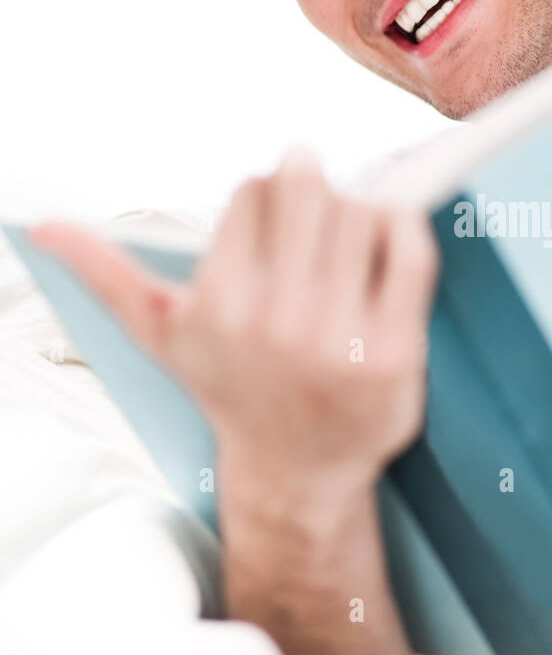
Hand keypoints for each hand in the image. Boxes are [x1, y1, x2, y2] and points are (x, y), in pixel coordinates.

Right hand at [30, 152, 438, 507]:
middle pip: (308, 193)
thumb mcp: (163, 335)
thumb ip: (105, 273)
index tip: (273, 207)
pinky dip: (404, 226)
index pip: (254, 192)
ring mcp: (341, 341)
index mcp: (219, 307)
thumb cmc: (229, 386)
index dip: (266, 191)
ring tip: (346, 226)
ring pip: (358, 215)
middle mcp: (277, 325)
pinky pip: (410, 252)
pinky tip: (387, 233)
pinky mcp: (395, 354)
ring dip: (356, 206)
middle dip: (312, 185)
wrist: (295, 469)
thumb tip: (38, 227)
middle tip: (315, 193)